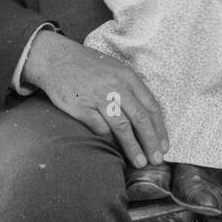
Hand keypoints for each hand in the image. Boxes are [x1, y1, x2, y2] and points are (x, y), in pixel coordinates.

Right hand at [22, 31, 167, 168]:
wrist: (57, 59)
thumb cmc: (90, 67)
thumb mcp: (116, 70)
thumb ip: (131, 90)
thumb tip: (147, 118)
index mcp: (128, 77)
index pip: (151, 106)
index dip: (159, 128)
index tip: (164, 145)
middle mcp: (116, 86)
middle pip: (140, 119)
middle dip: (151, 142)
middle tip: (157, 160)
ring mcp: (98, 97)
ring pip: (122, 127)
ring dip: (132, 147)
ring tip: (139, 162)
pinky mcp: (81, 107)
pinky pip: (99, 128)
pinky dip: (108, 140)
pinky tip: (113, 149)